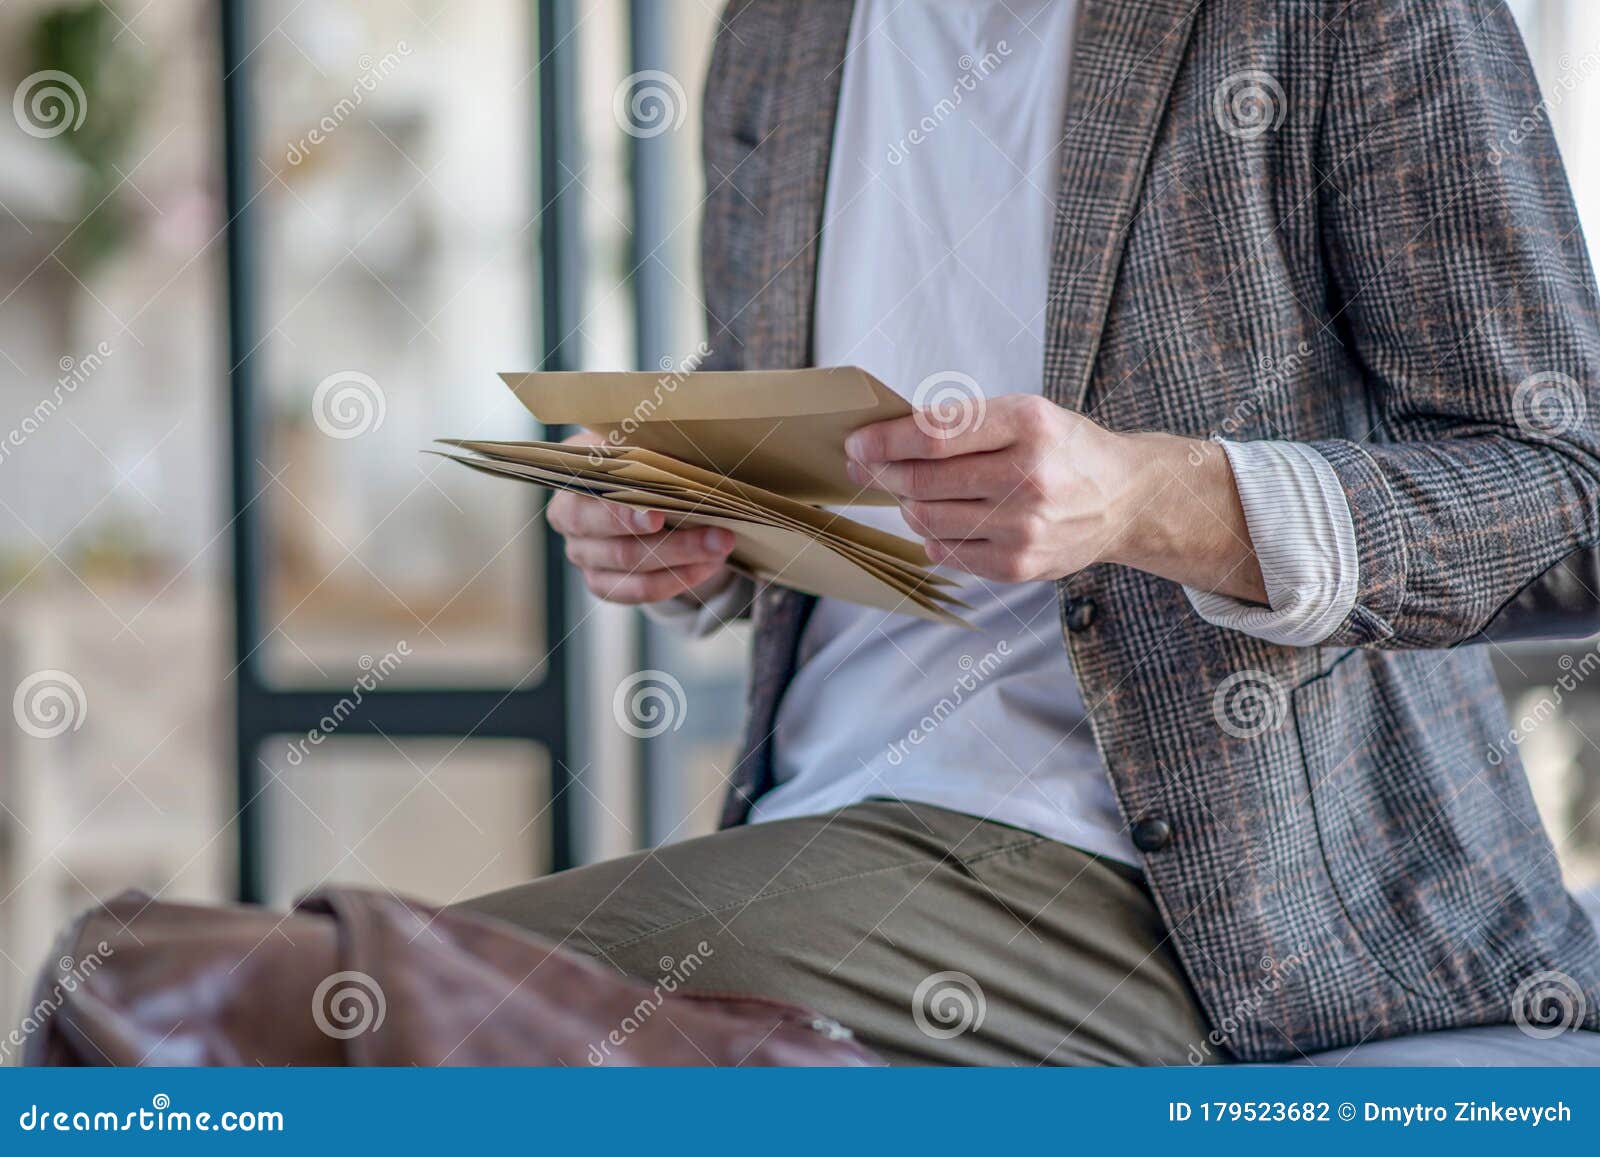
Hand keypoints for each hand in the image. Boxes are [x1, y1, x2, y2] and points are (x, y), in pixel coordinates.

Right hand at [548, 432, 736, 604]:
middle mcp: (572, 523)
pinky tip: (707, 566)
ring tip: (721, 546)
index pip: (591, 501)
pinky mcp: (602, 583)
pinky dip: (677, 580)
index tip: (657, 515)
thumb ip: (648, 450)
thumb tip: (676, 450)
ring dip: (684, 558)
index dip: (622, 512)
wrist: (637, 488)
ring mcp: (585, 556)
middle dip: (671, 542)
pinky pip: (640, 590)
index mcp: (572, 481)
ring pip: (633, 567)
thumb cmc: (637, 461)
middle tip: (716, 536)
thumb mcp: (638, 446)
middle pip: (617, 542)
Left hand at [843, 394, 1265, 600]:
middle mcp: (1028, 477)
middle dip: (883, 473)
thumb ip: (961, 424)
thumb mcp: (1024, 414)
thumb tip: (884, 439)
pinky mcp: (1018, 565)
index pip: (935, 436)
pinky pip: (945, 552)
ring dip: (908, 504)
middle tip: (867, 467)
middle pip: (922, 481)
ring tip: (916, 492)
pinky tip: (946, 520)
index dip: (885, 441)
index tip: (857, 444)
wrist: (1124, 499)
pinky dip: (932, 535)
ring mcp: (1024, 527)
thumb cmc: (1063, 448)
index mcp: (1028, 425)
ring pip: (926, 520)